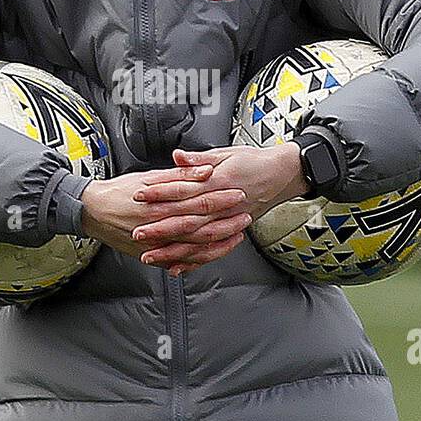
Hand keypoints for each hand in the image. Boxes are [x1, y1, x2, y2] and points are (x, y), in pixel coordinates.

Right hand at [79, 164, 252, 268]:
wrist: (91, 211)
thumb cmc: (119, 191)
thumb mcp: (148, 177)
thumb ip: (178, 175)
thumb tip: (205, 171)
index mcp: (160, 202)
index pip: (198, 200)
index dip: (220, 197)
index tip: (238, 193)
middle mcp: (159, 225)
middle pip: (200, 226)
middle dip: (226, 222)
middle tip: (245, 216)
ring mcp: (155, 244)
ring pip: (193, 248)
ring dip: (218, 243)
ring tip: (236, 236)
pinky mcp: (151, 255)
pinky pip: (179, 261)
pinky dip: (197, 260)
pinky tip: (212, 255)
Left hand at [130, 142, 307, 275]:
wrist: (283, 174)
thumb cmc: (255, 161)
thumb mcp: (227, 153)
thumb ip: (198, 160)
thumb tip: (176, 157)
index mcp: (218, 181)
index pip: (183, 187)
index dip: (160, 192)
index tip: (139, 195)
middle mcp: (223, 204)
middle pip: (187, 218)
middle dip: (160, 228)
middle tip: (137, 232)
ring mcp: (229, 220)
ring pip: (197, 239)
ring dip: (172, 249)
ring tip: (149, 255)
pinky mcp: (233, 230)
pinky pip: (212, 250)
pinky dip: (194, 261)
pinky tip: (176, 267)